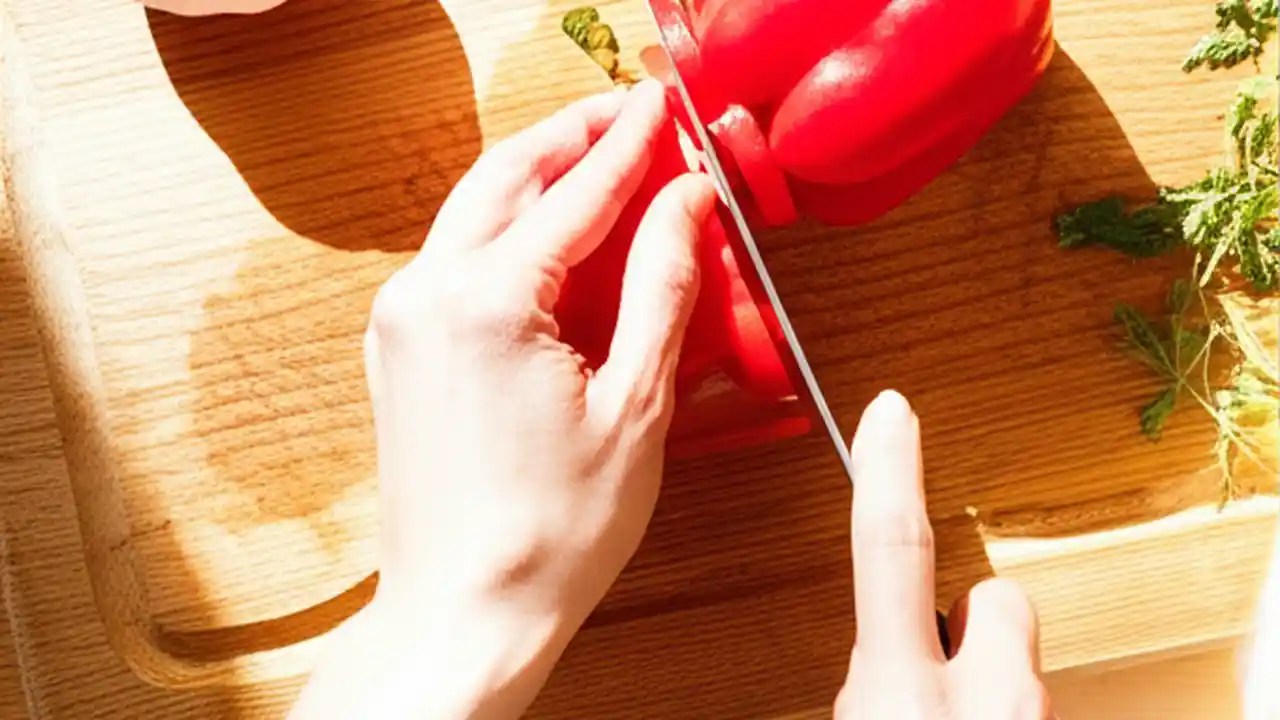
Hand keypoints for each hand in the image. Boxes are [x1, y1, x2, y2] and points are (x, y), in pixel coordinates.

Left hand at [290, 79, 716, 718]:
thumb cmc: (548, 535)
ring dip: (536, 176)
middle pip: (507, 176)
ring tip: (596, 159)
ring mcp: (401, 320)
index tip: (663, 108)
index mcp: (488, 303)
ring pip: (472, 209)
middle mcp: (428, 294)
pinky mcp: (397, 348)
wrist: (461, 613)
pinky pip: (452, 256)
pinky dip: (504, 228)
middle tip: (629, 114)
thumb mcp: (635, 405)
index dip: (630, 143)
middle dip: (571, 136)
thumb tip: (685, 205)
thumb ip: (661, 288)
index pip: (577, 192)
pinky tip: (548, 236)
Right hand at [837, 391, 1053, 718]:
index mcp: (908, 701)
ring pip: (1018, 665)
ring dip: (984, 688)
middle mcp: (989, 704)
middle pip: (988, 600)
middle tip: (931, 678)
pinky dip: (1003, 717)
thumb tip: (871, 687)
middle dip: (962, 618)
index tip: (892, 412)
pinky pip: (1033, 706)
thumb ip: (866, 699)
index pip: (893, 549)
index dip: (890, 470)